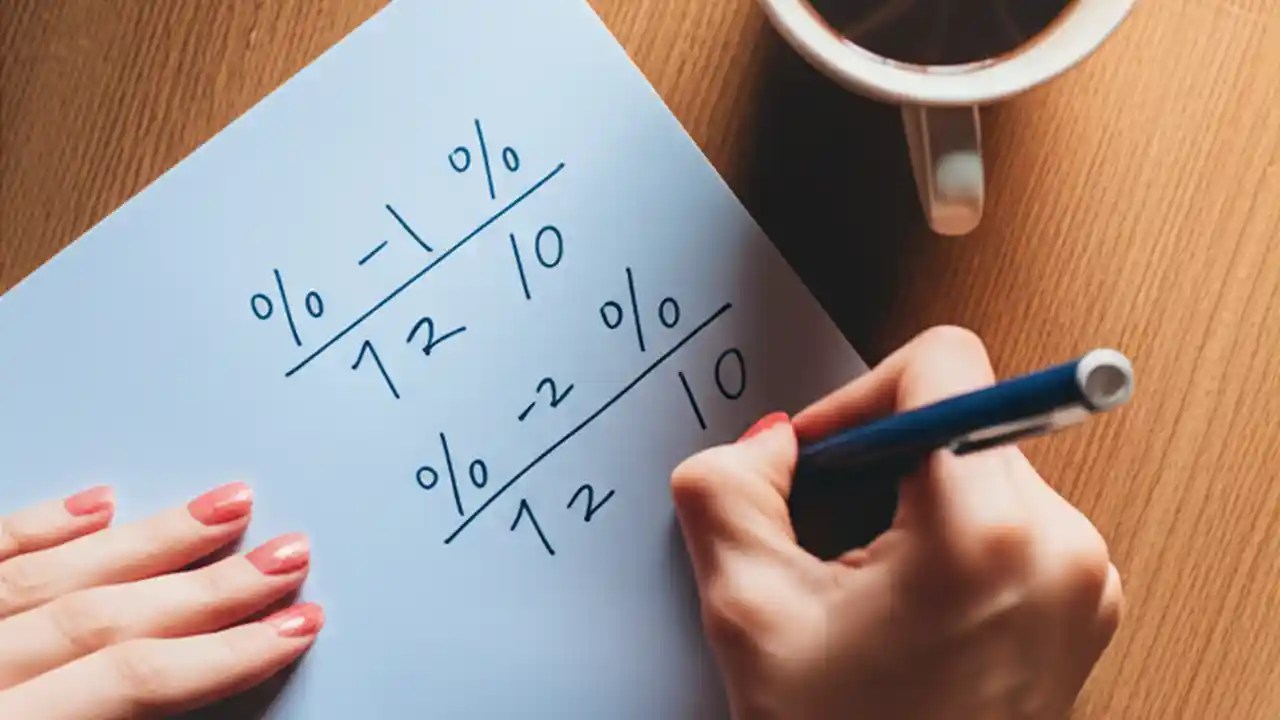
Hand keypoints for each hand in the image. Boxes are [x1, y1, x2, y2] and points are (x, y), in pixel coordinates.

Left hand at [0, 482, 321, 718]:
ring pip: (52, 575)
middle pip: (107, 617)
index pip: (139, 680)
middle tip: (284, 557)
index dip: (228, 654)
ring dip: (152, 540)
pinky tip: (96, 504)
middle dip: (213, 587)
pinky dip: (40, 527)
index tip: (292, 628)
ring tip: (227, 506)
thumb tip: (210, 704)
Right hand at [671, 327, 1122, 719]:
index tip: (824, 453)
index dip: (858, 394)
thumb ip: (726, 491)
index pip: (943, 364)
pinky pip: (1014, 515)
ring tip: (871, 579)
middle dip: (879, 458)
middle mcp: (1062, 545)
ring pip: (982, 463)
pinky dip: (954, 532)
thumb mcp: (751, 612)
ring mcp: (1085, 577)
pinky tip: (911, 599)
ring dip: (914, 496)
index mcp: (987, 535)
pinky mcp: (1086, 600)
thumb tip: (765, 442)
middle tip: (832, 533)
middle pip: (959, 414)